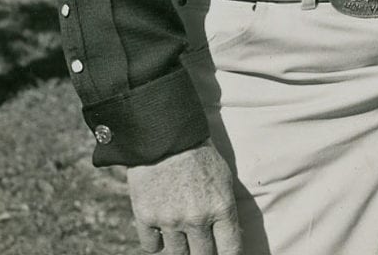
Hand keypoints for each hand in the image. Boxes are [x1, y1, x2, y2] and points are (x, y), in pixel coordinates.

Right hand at [128, 140, 241, 254]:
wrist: (166, 134)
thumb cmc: (200, 156)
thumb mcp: (223, 179)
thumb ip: (225, 211)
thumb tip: (228, 240)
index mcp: (221, 207)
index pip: (230, 251)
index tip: (223, 253)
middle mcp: (197, 218)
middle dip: (204, 251)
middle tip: (201, 241)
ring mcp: (170, 220)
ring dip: (181, 245)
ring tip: (182, 227)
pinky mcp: (147, 217)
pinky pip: (152, 247)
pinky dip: (157, 241)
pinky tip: (162, 226)